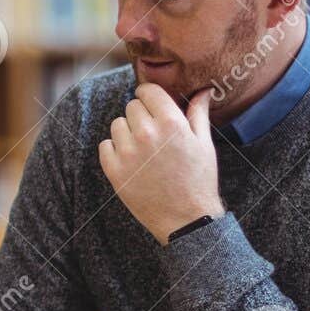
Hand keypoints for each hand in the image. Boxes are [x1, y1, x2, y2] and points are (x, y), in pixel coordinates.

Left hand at [98, 84, 224, 243]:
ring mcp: (128, 152)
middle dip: (142, 116)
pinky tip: (132, 162)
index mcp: (171, 122)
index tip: (153, 106)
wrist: (186, 220)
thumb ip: (198, 113)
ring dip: (127, 132)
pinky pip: (105, 145)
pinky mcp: (114, 170)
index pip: (147, 90)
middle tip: (154, 136)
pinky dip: (115, 150)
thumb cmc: (199, 181)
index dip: (150, 97)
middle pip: (132, 106)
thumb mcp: (204, 144)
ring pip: (117, 124)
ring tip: (144, 151)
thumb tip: (203, 90)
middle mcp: (147, 133)